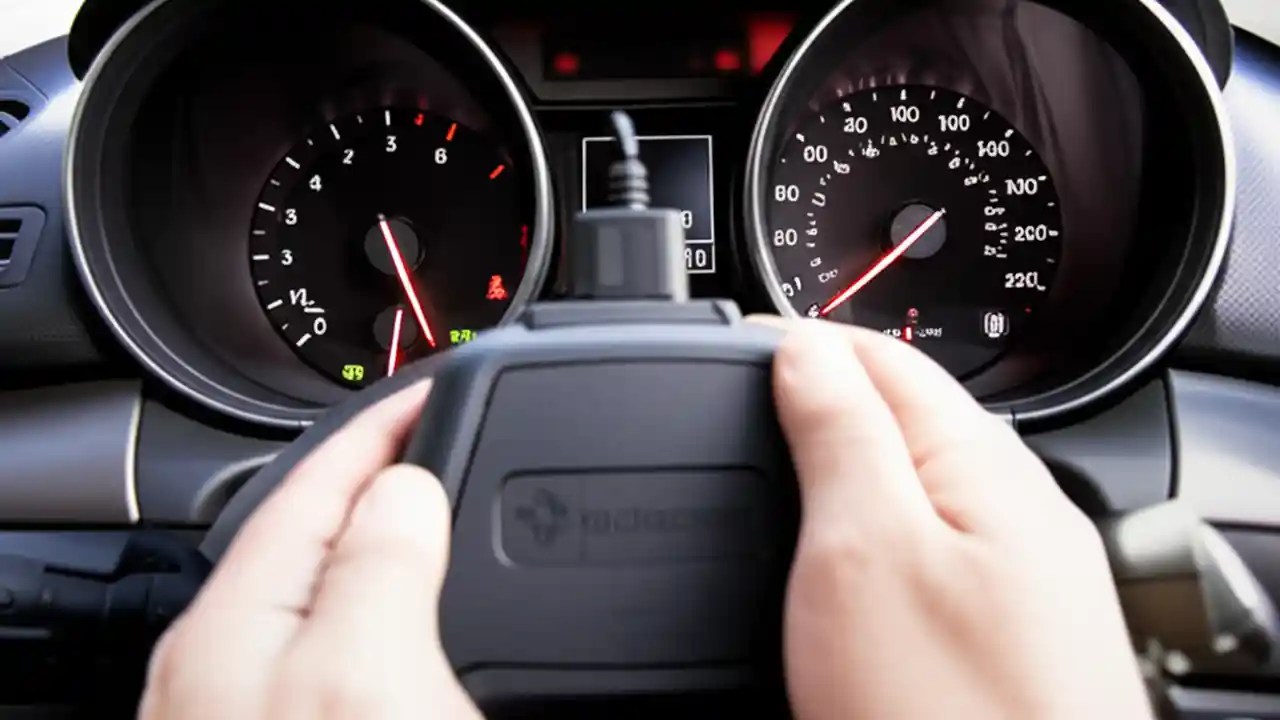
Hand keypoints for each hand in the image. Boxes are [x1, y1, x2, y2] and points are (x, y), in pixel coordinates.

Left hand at [140, 382, 478, 719]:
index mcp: (234, 628)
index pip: (310, 483)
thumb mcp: (362, 674)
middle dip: (374, 481)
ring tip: (427, 521)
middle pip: (305, 535)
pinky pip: (335, 654)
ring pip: (318, 598)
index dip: (379, 427)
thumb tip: (402, 487)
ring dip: (378, 549)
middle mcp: (224, 671)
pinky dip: (381, 619)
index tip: (434, 387)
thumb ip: (378, 567)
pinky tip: (407, 637)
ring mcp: (245, 712)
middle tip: (435, 439)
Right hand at [768, 321, 1151, 719]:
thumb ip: (839, 435)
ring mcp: (1015, 576)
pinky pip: (930, 544)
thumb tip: (805, 348)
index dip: (802, 340)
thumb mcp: (864, 554)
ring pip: (916, 479)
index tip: (733, 348)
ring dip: (846, 454)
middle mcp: (1012, 511)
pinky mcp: (1000, 636)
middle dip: (824, 392)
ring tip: (782, 447)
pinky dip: (872, 522)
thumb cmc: (945, 718)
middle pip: (906, 412)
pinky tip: (843, 547)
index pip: (883, 355)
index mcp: (982, 467)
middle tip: (747, 393)